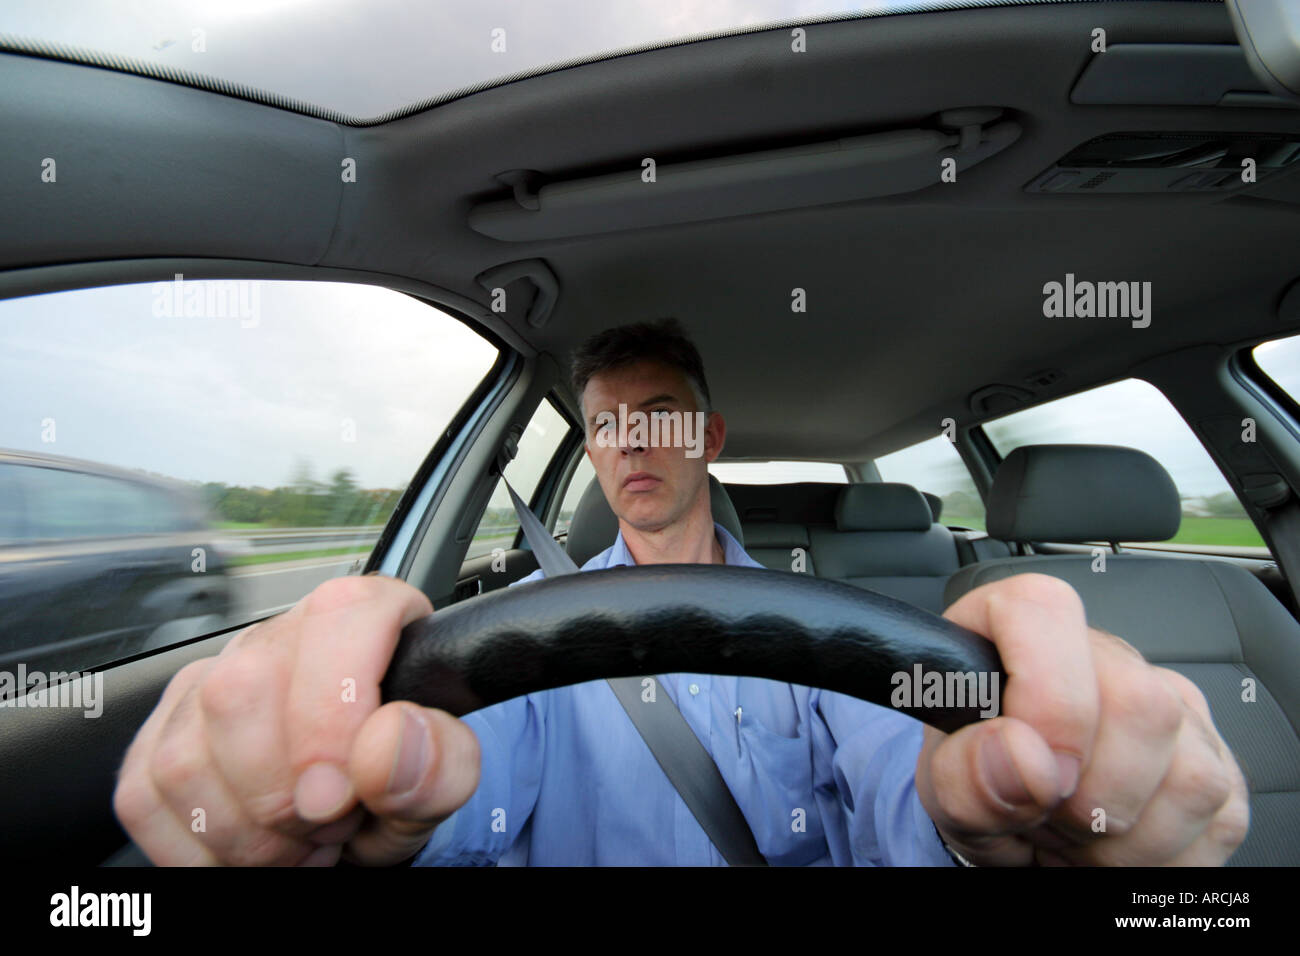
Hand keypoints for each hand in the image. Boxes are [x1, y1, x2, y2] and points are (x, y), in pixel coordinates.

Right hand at [113, 575, 480, 864]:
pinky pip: (146, 798)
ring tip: (302, 839)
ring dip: (246, 833)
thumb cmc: (400, 780)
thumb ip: (441, 759)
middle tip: (331, 826)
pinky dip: (200, 852)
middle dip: (283, 793)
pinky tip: (253, 846)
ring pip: (184, 756)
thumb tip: (392, 739)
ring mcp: (205, 682)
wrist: (358, 818)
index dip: (331, 710)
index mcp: (362, 616)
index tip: (340, 792)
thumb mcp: (445, 779)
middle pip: (240, 690)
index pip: (338, 617)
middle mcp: (276, 638)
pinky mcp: (157, 738)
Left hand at [915, 573, 1248, 865]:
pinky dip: (1158, 861)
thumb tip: (1021, 755)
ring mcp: (1178, 707)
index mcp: (1022, 628)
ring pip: (1191, 776)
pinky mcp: (1222, 767)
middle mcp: (1109, 657)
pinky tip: (1108, 845)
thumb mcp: (944, 784)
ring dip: (1120, 840)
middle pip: (1142, 705)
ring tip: (1069, 831)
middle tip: (1042, 813)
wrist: (1013, 820)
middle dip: (1088, 795)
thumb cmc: (977, 778)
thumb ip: (962, 772)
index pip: (1044, 613)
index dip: (1047, 699)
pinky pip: (1219, 821)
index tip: (1034, 768)